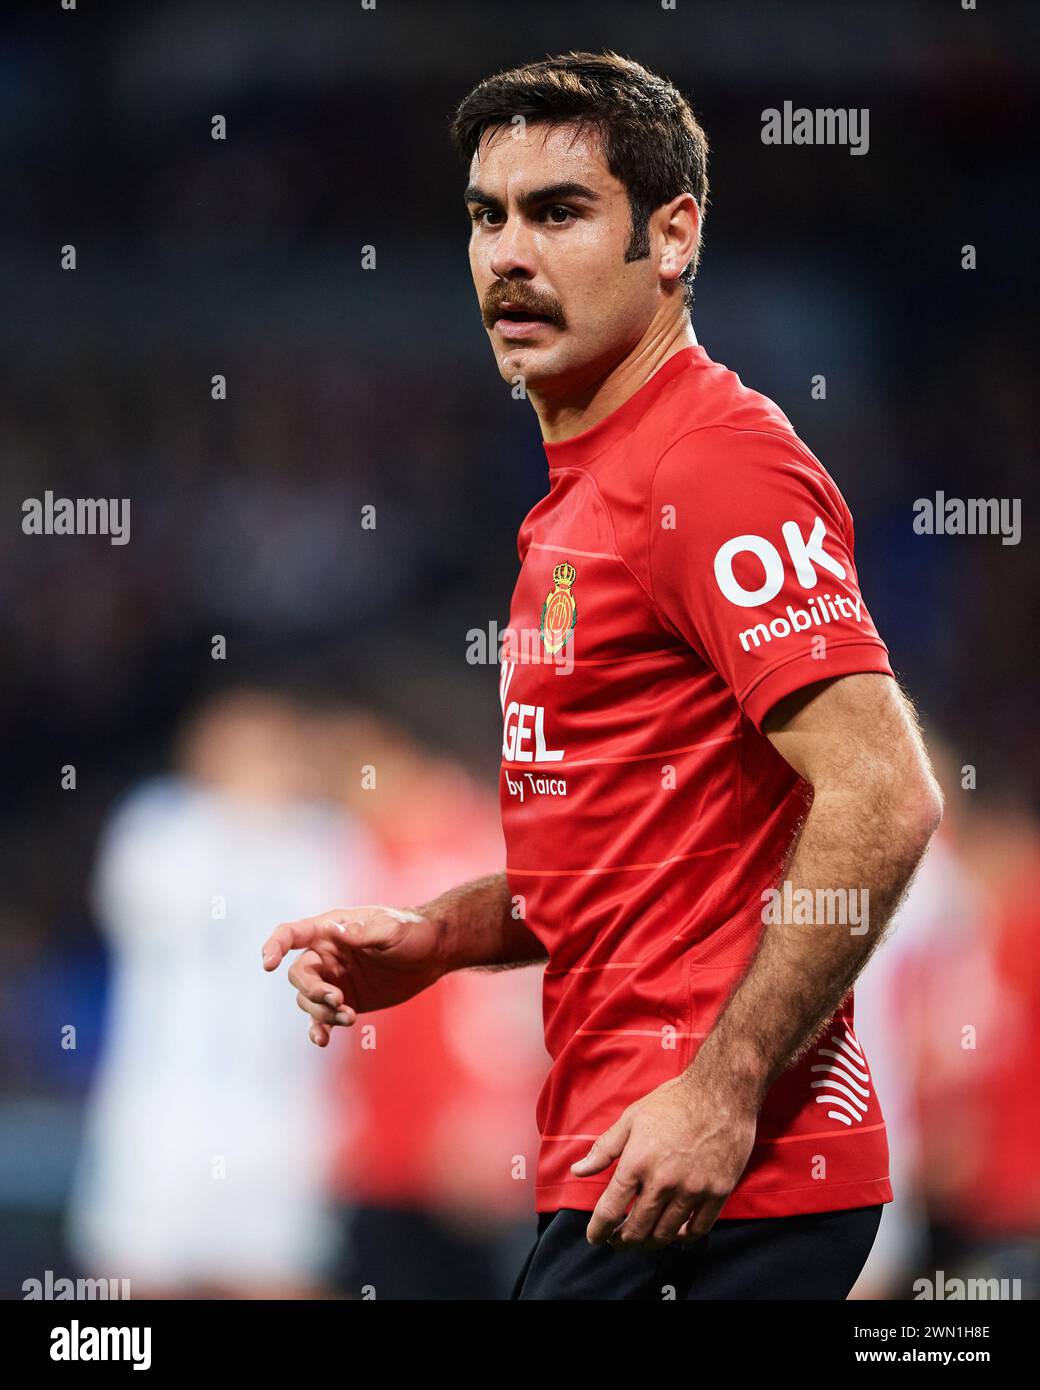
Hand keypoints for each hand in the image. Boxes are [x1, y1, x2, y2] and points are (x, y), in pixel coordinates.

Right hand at [261, 905, 445, 1046]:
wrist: (433, 954)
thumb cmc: (412, 932)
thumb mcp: (390, 929)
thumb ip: (363, 932)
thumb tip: (334, 932)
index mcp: (331, 929)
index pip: (292, 934)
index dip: (275, 945)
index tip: (268, 963)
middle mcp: (326, 954)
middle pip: (299, 975)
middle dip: (313, 991)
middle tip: (338, 1000)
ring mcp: (333, 979)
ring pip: (308, 1001)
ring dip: (323, 1012)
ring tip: (351, 1017)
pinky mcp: (345, 1001)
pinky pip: (322, 1018)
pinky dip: (319, 1029)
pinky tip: (322, 1040)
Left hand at [572, 1072, 758, 1249]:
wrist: (720, 1092)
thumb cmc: (673, 1101)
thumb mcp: (632, 1118)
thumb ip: (604, 1149)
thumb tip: (578, 1171)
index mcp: (637, 1161)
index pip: (610, 1210)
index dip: (598, 1230)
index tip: (595, 1237)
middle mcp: (663, 1181)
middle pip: (637, 1230)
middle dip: (622, 1240)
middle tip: (618, 1239)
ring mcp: (692, 1189)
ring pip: (666, 1234)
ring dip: (650, 1241)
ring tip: (644, 1236)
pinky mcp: (718, 1192)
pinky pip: (698, 1229)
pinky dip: (683, 1237)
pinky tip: (676, 1231)